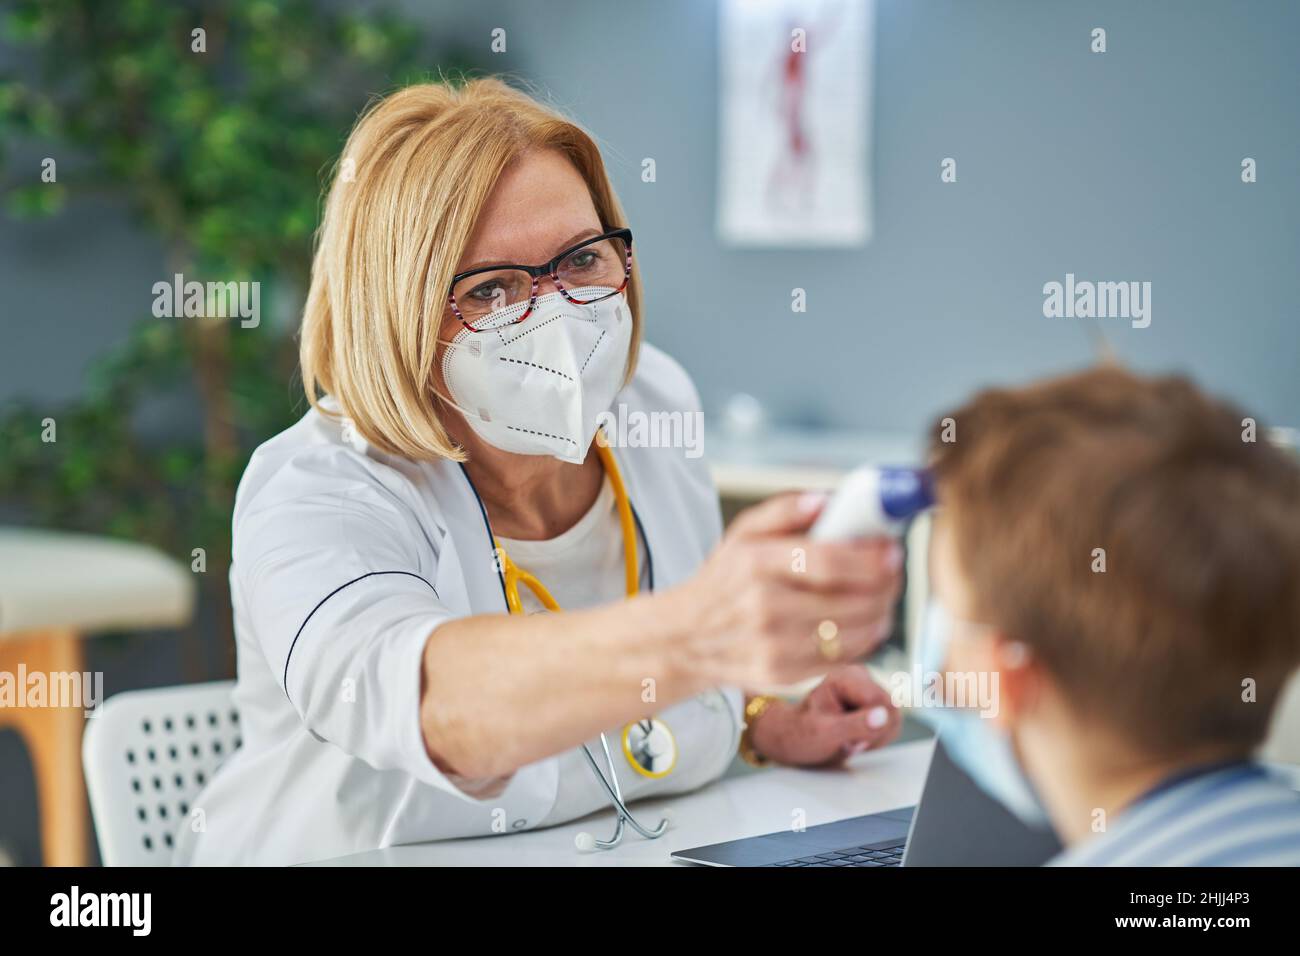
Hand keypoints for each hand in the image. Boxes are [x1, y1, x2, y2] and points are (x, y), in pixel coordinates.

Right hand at [669, 491, 902, 687]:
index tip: (892, 551)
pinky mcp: (782, 675)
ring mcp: (774, 646)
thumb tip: (827, 499)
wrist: (684, 639)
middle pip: (850, 600)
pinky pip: (841, 659)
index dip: (870, 558)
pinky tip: (864, 624)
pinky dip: (863, 641)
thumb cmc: (722, 582)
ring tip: (883, 598)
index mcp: (756, 564)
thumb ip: (784, 511)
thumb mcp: (741, 535)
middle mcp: (764, 607)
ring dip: (881, 614)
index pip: (828, 561)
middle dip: (886, 586)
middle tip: (895, 572)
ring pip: (853, 633)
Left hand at [748, 664, 902, 765]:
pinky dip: (875, 739)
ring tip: (848, 740)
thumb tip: (884, 716)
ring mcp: (869, 690)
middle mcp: (861, 677)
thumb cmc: (802, 733)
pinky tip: (855, 738)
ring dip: (874, 739)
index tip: (848, 740)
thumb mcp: (825, 733)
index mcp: (847, 677)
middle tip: (847, 742)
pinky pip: (891, 725)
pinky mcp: (875, 704)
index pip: (882, 704)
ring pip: (894, 720)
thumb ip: (856, 725)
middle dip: (873, 735)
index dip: (872, 728)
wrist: (792, 738)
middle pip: (892, 711)